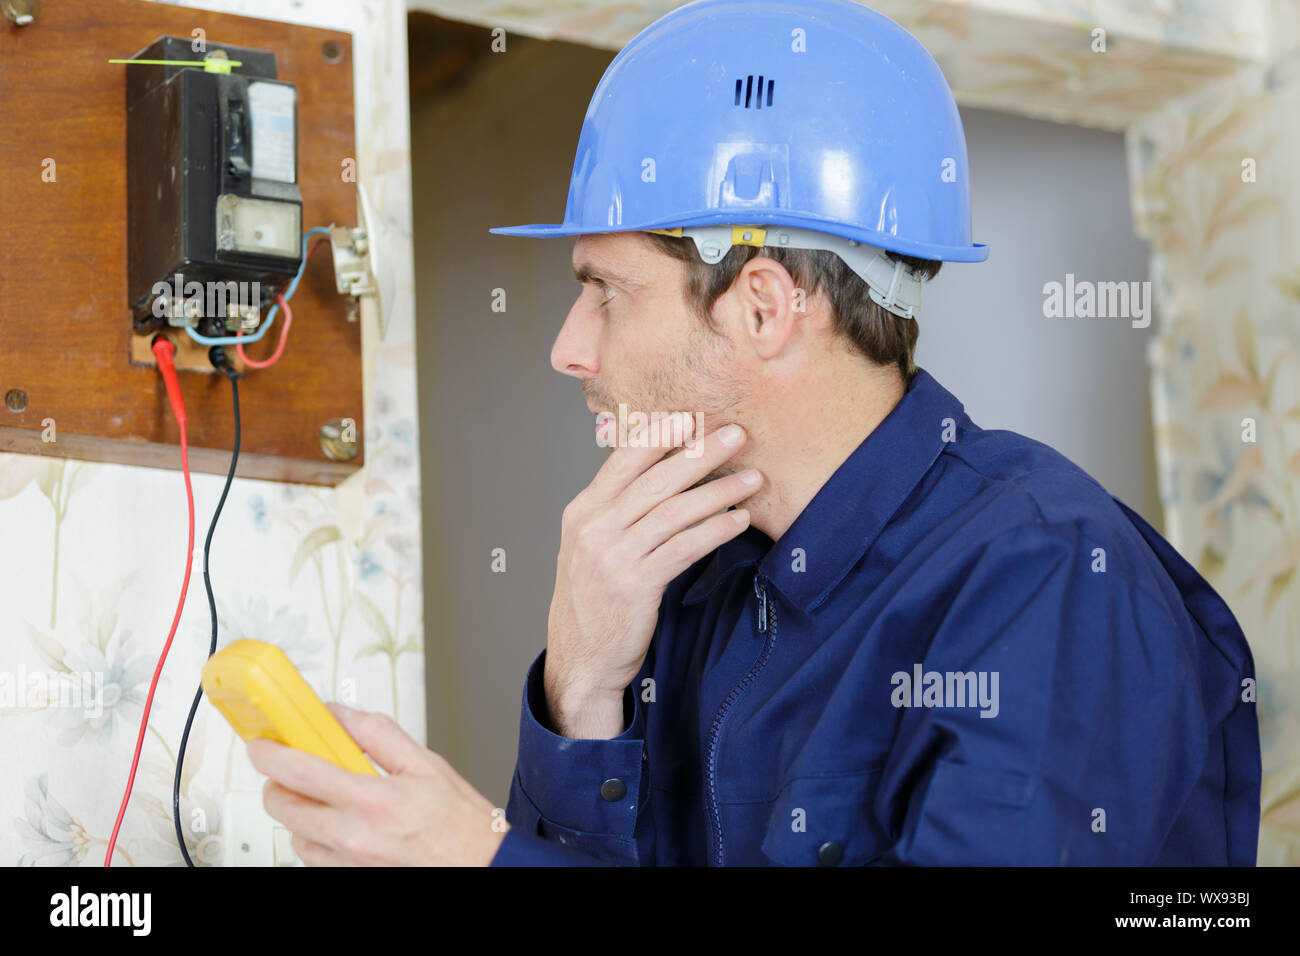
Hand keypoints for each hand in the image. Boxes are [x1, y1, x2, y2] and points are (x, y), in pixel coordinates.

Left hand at [249, 703, 506, 865]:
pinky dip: (316, 839)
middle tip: (295, 768)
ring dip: (300, 813)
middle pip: (283, 807)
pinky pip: (313, 859)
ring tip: (328, 800)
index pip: (300, 772)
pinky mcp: (349, 879)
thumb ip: (378, 735)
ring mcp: (348, 864)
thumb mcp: (426, 764)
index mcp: (372, 800)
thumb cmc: (459, 821)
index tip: (261, 743)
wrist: (480, 866)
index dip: (270, 753)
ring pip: (294, 836)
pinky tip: (340, 825)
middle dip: (278, 783)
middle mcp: (353, 837)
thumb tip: (340, 715)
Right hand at [545, 413, 760, 737]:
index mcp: (582, 511)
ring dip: (718, 491)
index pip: (624, 459)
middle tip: (737, 435)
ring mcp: (611, 556)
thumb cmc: (594, 602)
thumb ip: (619, 511)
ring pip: (673, 511)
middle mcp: (593, 528)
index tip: (696, 415)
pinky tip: (739, 521)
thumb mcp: (592, 547)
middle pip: (654, 479)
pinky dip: (714, 530)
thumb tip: (664, 474)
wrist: (580, 660)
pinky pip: (683, 547)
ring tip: (752, 479)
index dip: (662, 434)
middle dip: (700, 452)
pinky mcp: (633, 585)